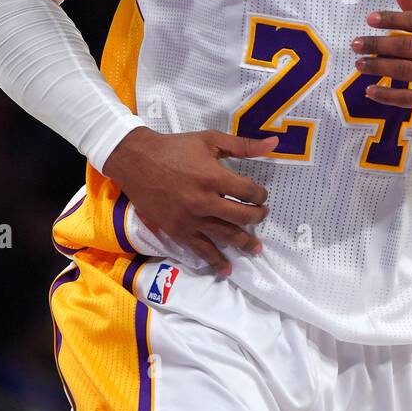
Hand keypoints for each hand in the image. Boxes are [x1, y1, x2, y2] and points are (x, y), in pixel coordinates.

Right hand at [103, 127, 277, 275]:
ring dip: (244, 243)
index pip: (248, 192)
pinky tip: (226, 269)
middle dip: (257, 217)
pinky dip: (215, 261)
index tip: (260, 195)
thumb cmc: (175, 148)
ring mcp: (190, 219)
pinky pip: (200, 249)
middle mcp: (205, 202)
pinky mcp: (177, 230)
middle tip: (262, 215)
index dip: (260, 195)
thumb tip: (274, 144)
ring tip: (256, 249)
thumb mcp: (210, 140)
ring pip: (225, 236)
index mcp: (214, 178)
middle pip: (242, 216)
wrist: (137, 161)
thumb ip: (243, 145)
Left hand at [351, 0, 411, 128]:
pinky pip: (408, 98)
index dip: (393, 18)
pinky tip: (370, 90)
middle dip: (378, 45)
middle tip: (355, 44)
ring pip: (405, 71)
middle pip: (408, 46)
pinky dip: (386, 94)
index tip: (370, 18)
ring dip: (378, 67)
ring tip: (359, 64)